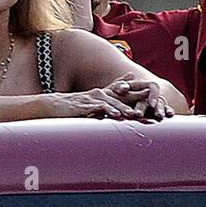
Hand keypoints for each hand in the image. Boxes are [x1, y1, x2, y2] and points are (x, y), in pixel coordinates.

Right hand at [49, 79, 171, 120]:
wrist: (51, 106)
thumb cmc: (72, 106)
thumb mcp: (91, 102)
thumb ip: (105, 102)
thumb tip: (118, 105)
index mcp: (103, 93)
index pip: (124, 90)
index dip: (139, 91)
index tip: (154, 93)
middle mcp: (99, 94)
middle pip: (122, 96)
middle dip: (137, 99)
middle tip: (152, 104)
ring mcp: (91, 99)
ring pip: (112, 103)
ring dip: (124, 108)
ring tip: (134, 114)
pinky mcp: (83, 106)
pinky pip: (98, 108)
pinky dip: (108, 110)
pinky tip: (116, 115)